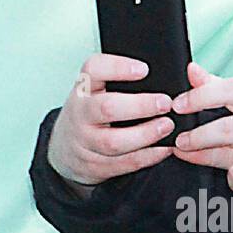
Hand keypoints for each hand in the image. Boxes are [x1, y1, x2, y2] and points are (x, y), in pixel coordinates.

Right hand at [46, 54, 177, 196]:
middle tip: (165, 103)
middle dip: (139, 106)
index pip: (94, 70)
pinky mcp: (95, 164)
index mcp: (83, 88)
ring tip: (167, 126)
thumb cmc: (89, 113)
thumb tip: (164, 73)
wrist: (65, 148)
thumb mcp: (94, 90)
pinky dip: (147, 156)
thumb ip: (119, 81)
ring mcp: (85, 141)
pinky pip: (123, 163)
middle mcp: (81, 113)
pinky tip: (164, 148)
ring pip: (113, 142)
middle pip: (106, 108)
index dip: (118, 67)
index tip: (144, 70)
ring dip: (145, 135)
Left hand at [170, 63, 232, 212]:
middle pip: (228, 106)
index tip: (177, 104)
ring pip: (229, 132)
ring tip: (190, 151)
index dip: (201, 93)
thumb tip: (190, 74)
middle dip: (197, 122)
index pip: (231, 85)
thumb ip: (218, 102)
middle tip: (179, 137)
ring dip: (203, 144)